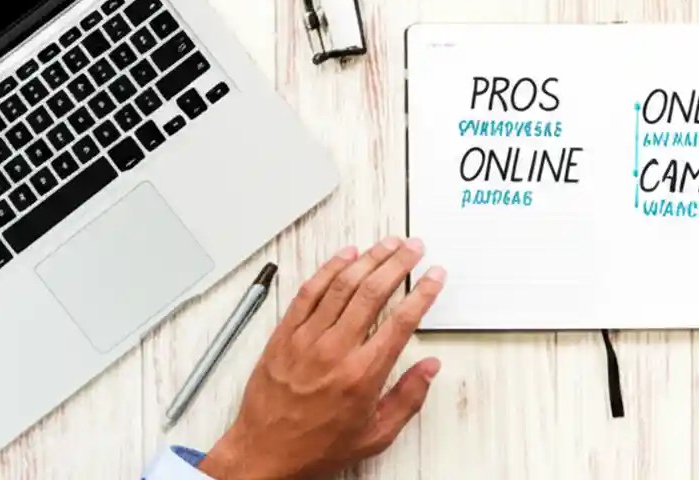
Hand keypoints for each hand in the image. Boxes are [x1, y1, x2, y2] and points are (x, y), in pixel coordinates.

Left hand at [198, 237, 445, 478]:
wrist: (263, 455)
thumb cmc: (315, 448)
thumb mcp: (374, 435)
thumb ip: (408, 398)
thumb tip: (430, 368)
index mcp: (362, 375)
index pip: (401, 321)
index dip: (423, 293)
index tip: (434, 277)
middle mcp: (335, 351)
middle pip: (373, 292)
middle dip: (398, 264)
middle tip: (414, 248)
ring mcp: (306, 340)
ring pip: (342, 285)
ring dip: (368, 259)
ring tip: (386, 244)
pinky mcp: (284, 335)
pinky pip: (308, 293)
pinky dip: (329, 269)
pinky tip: (345, 257)